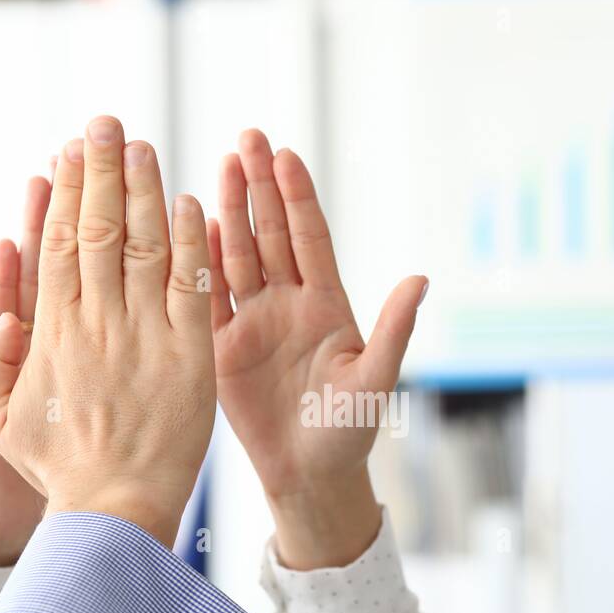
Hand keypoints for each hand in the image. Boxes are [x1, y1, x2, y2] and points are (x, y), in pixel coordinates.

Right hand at [0, 116, 216, 547]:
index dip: (67, 193)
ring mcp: (146, 336)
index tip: (70, 154)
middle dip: (101, 171)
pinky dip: (190, 243)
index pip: (60, 244)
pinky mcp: (189, 356)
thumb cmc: (56, 467)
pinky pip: (191, 287)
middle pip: (100, 230)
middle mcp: (98, 323)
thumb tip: (1, 314)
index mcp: (52, 331)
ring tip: (145, 148)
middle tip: (106, 123)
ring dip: (145, 191)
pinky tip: (190, 204)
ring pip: (146, 247)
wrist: (114, 508)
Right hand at [207, 129, 426, 567]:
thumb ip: (394, 329)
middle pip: (271, 234)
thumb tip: (421, 279)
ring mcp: (254, 323)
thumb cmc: (349, 431)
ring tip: (218, 165)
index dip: (297, 197)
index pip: (310, 238)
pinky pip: (209, 298)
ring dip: (229, 212)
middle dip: (260, 187)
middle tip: (247, 137)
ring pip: (239, 256)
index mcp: (327, 306)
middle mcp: (289, 305)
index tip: (286, 155)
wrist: (309, 475)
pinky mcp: (223, 349)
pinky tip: (192, 227)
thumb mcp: (376, 379)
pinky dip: (201, 263)